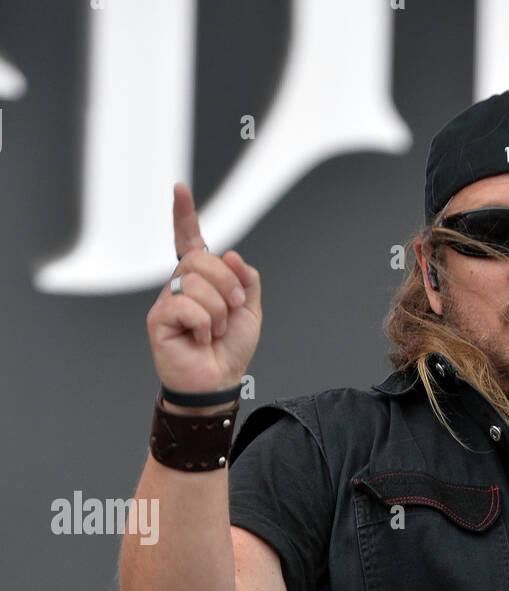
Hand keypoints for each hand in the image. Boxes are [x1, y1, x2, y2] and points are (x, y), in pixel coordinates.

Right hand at [146, 182, 261, 399]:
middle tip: (232, 310)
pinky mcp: (158, 319)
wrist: (220, 382)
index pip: (189, 242)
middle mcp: (180, 286)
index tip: (180, 189)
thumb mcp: (249, 310)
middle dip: (226, 284)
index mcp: (201, 281)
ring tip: (214, 331)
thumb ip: (245, 280)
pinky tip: (200, 339)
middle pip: (200, 260)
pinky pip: (186, 305)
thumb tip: (230, 254)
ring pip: (195, 282)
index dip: (185, 216)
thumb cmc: (230, 349)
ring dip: (218, 311)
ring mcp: (167, 301)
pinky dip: (203, 324)